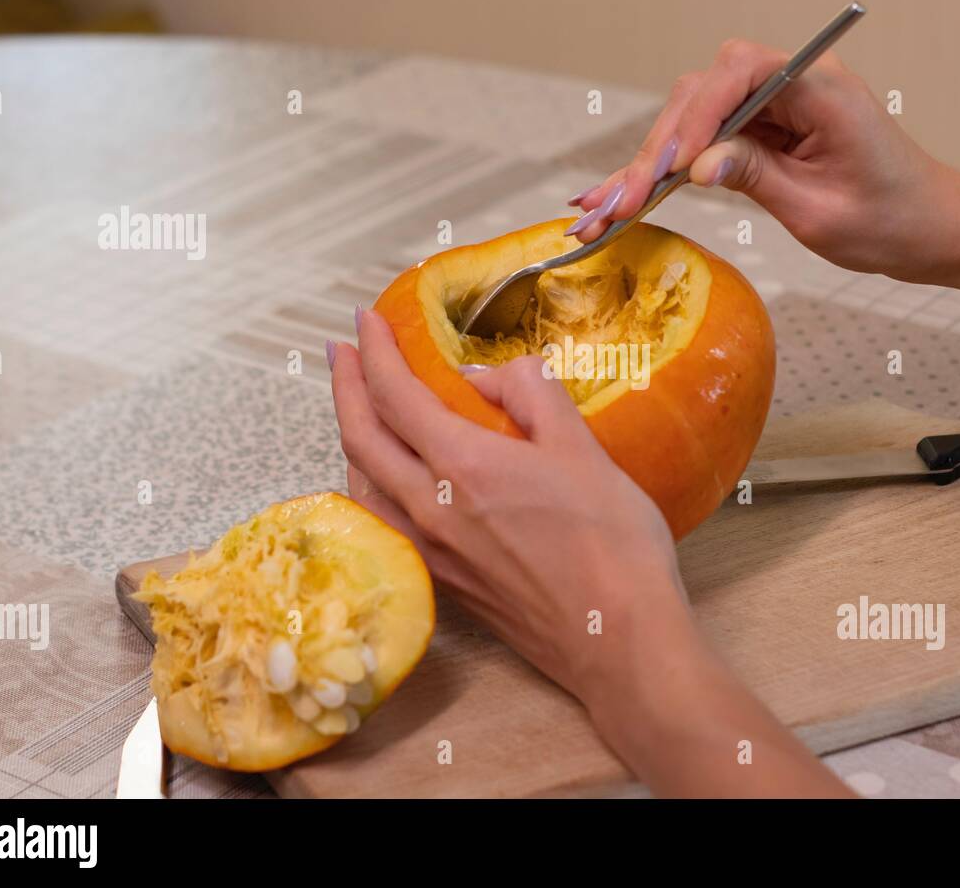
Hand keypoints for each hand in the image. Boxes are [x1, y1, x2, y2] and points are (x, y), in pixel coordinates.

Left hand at [330, 311, 851, 795]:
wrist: (618, 640)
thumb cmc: (613, 543)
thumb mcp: (582, 447)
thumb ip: (530, 394)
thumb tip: (483, 378)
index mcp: (463, 466)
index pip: (394, 394)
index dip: (374, 351)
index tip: (364, 321)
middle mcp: (430, 509)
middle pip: (361, 437)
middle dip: (345, 385)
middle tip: (341, 350)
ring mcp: (430, 552)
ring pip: (361, 483)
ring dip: (349, 436)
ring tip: (355, 407)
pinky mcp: (442, 582)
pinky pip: (380, 520)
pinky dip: (366, 483)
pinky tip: (382, 479)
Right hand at [567, 39, 959, 285]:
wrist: (929, 229)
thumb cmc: (893, 220)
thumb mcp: (820, 210)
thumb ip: (757, 178)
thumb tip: (696, 166)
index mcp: (821, 87)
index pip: (740, 72)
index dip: (698, 114)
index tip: (673, 163)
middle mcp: (795, 85)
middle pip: (706, 92)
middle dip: (661, 144)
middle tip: (625, 199)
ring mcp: (777, 107)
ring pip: (698, 115)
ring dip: (655, 158)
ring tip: (612, 204)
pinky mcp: (765, 132)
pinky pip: (709, 138)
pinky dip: (671, 166)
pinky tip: (629, 191)